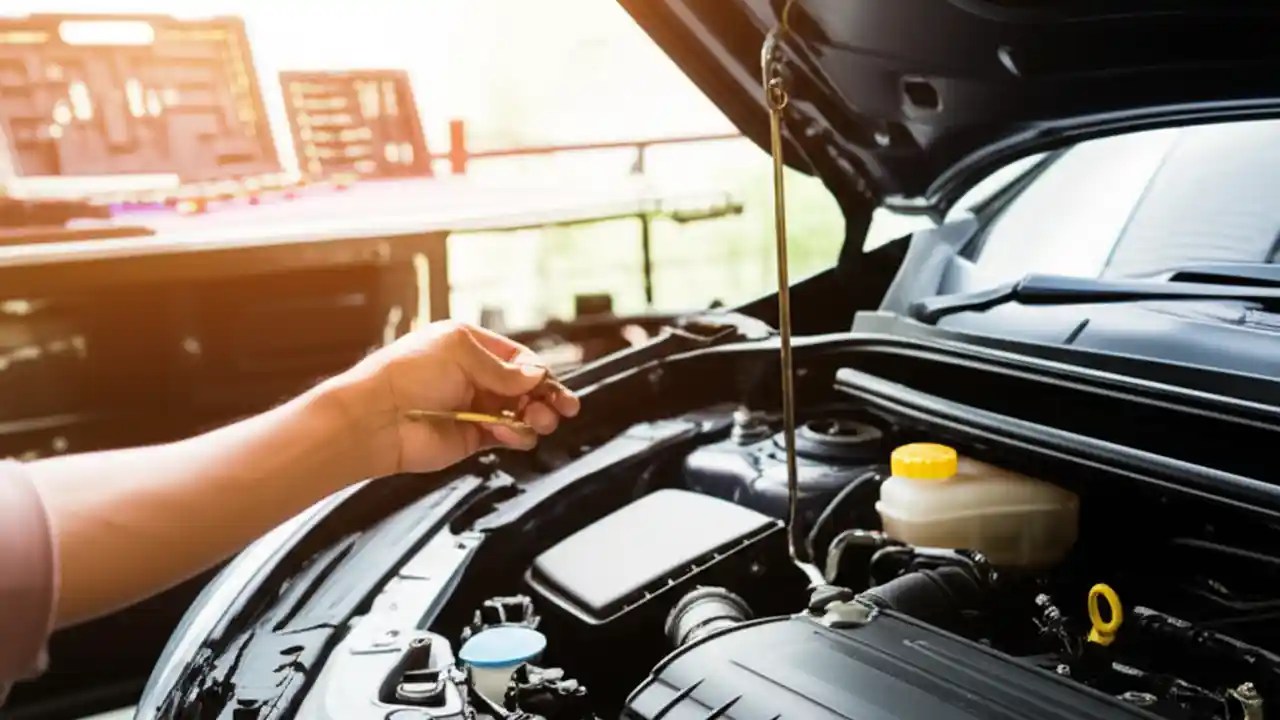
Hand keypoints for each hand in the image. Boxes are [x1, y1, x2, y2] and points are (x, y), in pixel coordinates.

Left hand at [332, 321, 579, 475]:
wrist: (377, 418)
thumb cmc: (408, 374)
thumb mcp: (459, 353)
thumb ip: (503, 369)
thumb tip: (537, 376)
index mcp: (469, 347)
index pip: (517, 358)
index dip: (538, 371)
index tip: (552, 384)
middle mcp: (473, 376)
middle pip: (524, 387)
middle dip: (546, 396)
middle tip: (564, 408)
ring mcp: (473, 408)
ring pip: (519, 413)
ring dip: (535, 416)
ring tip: (541, 421)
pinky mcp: (471, 438)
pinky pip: (505, 436)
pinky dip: (516, 435)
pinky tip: (514, 434)